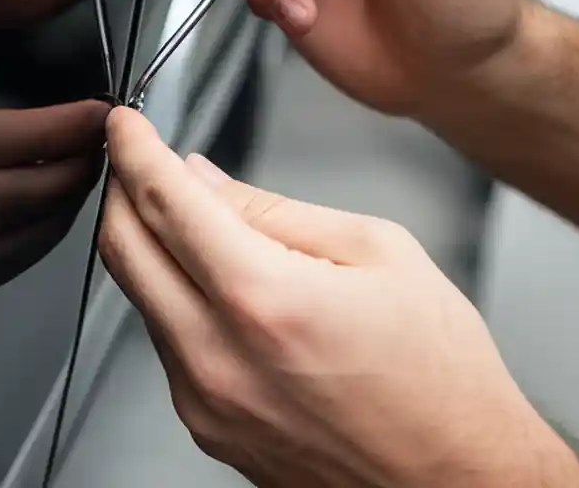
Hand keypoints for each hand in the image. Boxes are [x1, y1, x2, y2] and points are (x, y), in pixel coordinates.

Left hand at [99, 108, 578, 486]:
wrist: (457, 481)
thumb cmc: (441, 381)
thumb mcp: (379, 254)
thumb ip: (275, 211)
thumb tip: (203, 179)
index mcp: (265, 299)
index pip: (164, 201)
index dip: (134, 149)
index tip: (125, 125)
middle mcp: (218, 355)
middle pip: (124, 248)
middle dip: (121, 190)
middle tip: (137, 159)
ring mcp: (203, 398)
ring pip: (139, 296)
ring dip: (147, 246)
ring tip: (190, 220)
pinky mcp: (204, 425)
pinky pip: (165, 342)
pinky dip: (172, 298)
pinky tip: (213, 285)